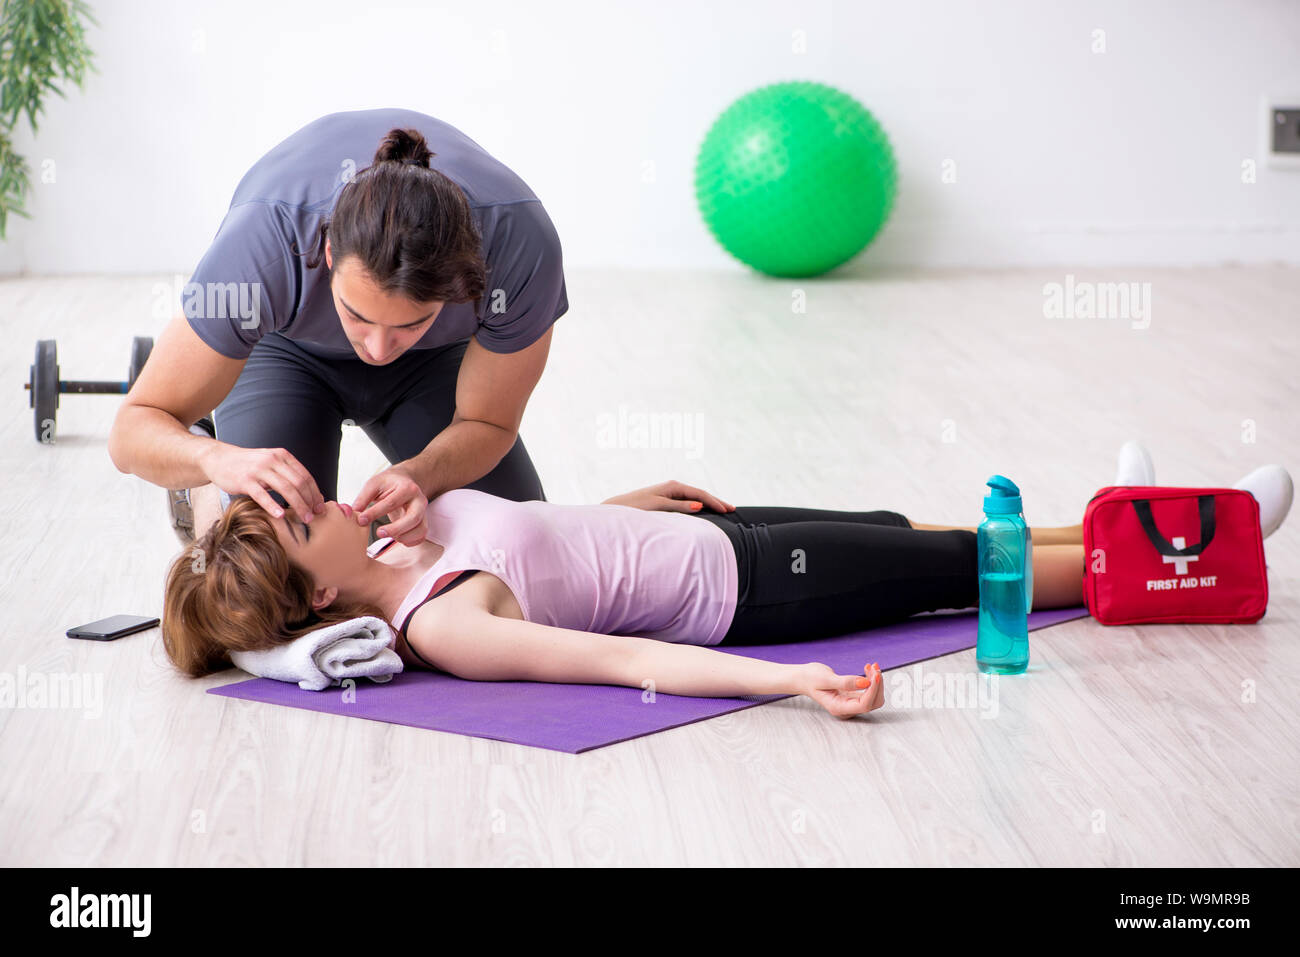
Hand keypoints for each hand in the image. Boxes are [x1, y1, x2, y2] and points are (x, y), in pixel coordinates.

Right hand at [199, 441, 325, 523]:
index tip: (320, 507)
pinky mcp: (245, 480)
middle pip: (298, 483)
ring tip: (304, 518)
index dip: (315, 493)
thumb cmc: (248, 465)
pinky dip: (273, 506)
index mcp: (282, 456)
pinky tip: (280, 516)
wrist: (219, 458)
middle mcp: (273, 460)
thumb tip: (309, 494)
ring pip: (285, 488)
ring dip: (298, 505)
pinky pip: (262, 495)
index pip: (305, 476)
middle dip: (309, 501)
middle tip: (314, 516)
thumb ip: (287, 474)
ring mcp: (258, 470)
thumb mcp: (271, 463)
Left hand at [350, 463, 428, 545]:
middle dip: (395, 528)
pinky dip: (410, 541)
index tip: (361, 520)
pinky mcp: (423, 522)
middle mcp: (419, 500)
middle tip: (379, 533)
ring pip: (420, 529)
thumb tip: (353, 513)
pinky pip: (421, 536)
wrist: (405, 480)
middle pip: (413, 518)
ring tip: (388, 535)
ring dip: (404, 537)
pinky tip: (398, 538)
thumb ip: (363, 498)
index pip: (391, 503)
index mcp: (407, 487)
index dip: (375, 513)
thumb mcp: (374, 484)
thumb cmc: (388, 483)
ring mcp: (424, 512)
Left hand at [601, 479, 735, 514]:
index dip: (715, 502)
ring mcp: (668, 493)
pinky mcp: (664, 500)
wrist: (617, 510)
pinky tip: (704, 510)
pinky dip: (699, 505)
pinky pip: (687, 502)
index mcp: (673, 486)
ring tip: (722, 509)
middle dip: (716, 501)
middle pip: (699, 494)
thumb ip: (679, 507)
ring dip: (709, 503)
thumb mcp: (659, 508)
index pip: (700, 494)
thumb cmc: (636, 509)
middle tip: (732, 508)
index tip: (728, 511)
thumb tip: (700, 506)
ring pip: (694, 498)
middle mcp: (672, 487)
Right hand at [796, 662, 883, 719]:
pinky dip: (872, 680)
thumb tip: (865, 683)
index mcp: (839, 708)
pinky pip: (869, 691)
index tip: (875, 675)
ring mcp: (851, 703)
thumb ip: (846, 682)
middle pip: (873, 702)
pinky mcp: (853, 696)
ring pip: (874, 697)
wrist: (804, 678)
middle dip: (877, 685)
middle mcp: (847, 708)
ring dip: (876, 682)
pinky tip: (867, 669)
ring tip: (871, 666)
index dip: (873, 690)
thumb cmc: (810, 679)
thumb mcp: (826, 679)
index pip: (864, 704)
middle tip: (874, 667)